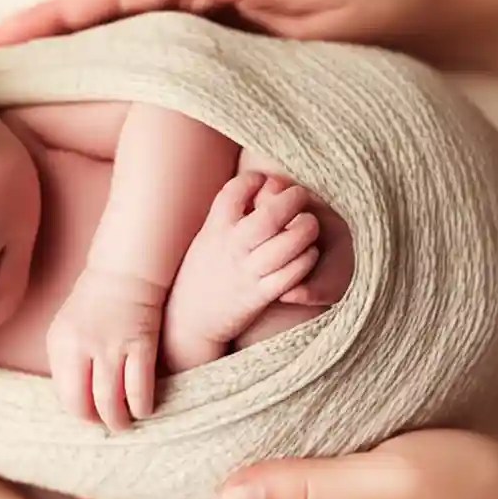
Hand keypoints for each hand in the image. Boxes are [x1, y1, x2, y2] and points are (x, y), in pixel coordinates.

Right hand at [0, 0, 441, 50]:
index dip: (60, 14)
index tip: (8, 35)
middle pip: (107, 10)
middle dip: (48, 30)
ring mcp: (213, 17)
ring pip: (128, 34)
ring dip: (76, 51)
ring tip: (24, 74)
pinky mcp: (231, 46)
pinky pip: (162, 56)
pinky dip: (121, 68)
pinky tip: (98, 88)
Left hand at [47, 267, 166, 431]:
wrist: (124, 273)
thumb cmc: (94, 305)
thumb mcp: (66, 330)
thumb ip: (68, 363)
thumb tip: (77, 401)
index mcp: (60, 344)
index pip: (65, 396)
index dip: (79, 412)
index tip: (90, 415)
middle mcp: (81, 347)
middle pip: (84, 404)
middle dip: (97, 420)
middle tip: (107, 424)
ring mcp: (111, 347)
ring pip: (112, 402)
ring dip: (120, 420)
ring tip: (125, 422)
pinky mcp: (140, 346)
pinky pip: (139, 389)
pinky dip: (141, 406)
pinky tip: (144, 409)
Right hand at [165, 173, 318, 370]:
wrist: (187, 319)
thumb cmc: (201, 272)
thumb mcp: (206, 238)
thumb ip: (227, 215)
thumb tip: (257, 186)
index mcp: (214, 229)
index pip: (234, 192)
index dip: (253, 180)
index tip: (263, 179)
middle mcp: (231, 247)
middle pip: (269, 217)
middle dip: (292, 200)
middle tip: (300, 195)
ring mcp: (246, 272)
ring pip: (286, 245)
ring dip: (305, 229)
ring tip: (309, 223)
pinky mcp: (259, 296)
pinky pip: (290, 275)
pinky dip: (305, 260)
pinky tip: (308, 253)